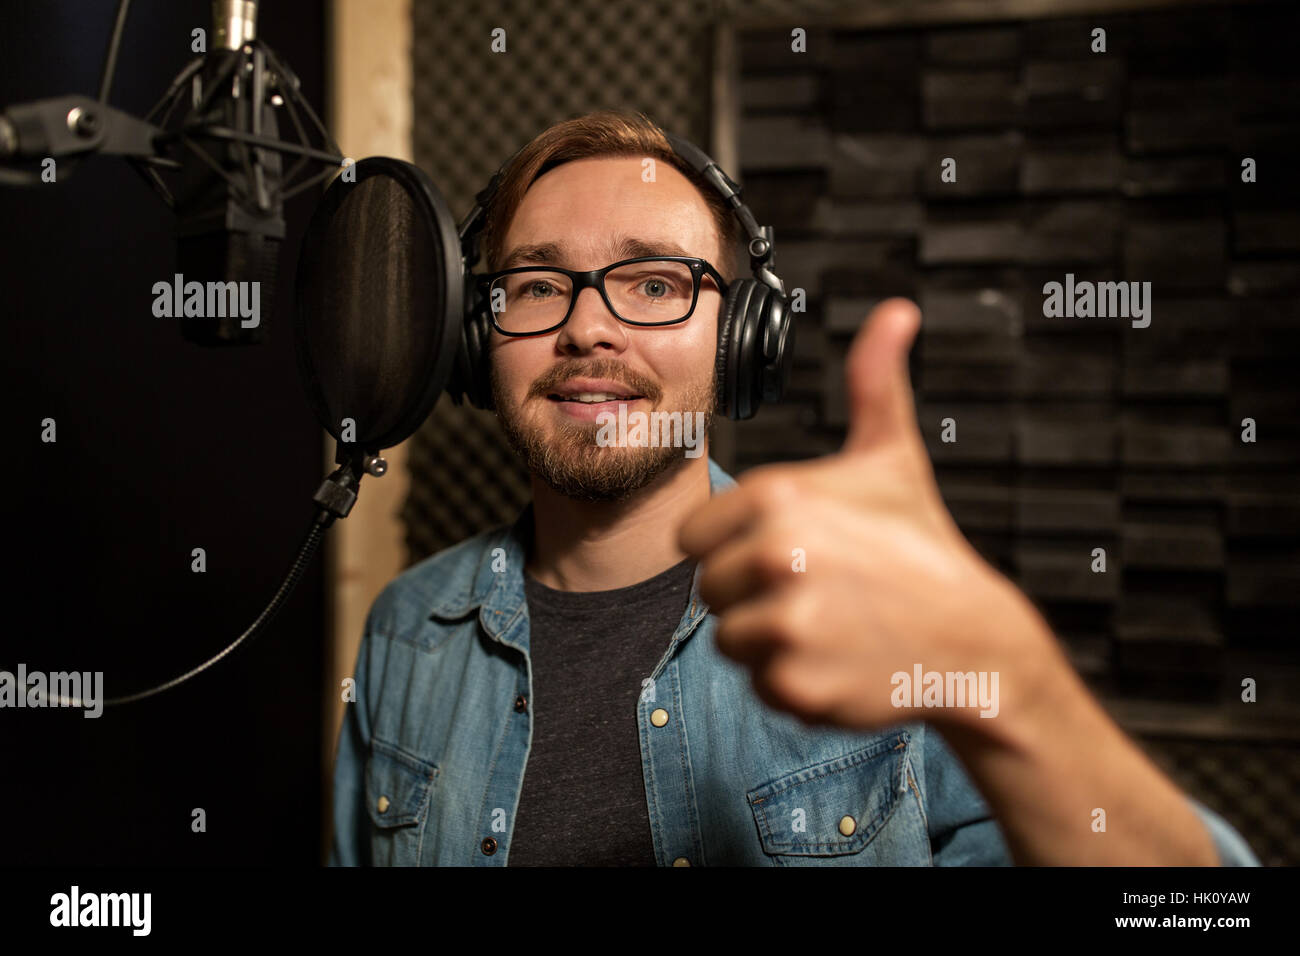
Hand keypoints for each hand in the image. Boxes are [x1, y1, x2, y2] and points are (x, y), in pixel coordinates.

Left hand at [678, 298, 1058, 732]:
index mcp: (778, 495)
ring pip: (729, 640)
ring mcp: (787, 623)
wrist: (975, 642)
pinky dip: (792, 682)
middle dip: (753, 596)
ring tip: (832, 625)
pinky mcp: (795, 684)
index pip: (693, 538)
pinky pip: (756, 684)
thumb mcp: (892, 457)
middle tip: (821, 592)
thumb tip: (896, 310)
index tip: (793, 551)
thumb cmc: (921, 545)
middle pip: (708, 590)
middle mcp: (775, 554)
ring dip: (771, 641)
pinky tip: (840, 661)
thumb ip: (874, 383)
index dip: (735, 546)